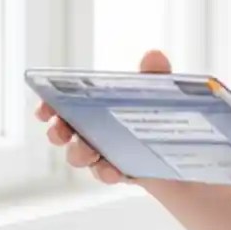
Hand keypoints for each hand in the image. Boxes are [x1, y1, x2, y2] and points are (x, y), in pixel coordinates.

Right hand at [34, 49, 172, 184]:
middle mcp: (91, 129)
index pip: (62, 104)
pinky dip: (107, 172)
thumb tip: (153, 56)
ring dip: (79, 153)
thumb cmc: (164, 111)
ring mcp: (102, 152)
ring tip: (90, 152)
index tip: (44, 109)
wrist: (186, 146)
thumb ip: (156, 74)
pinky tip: (114, 171)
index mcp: (94, 104)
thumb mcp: (162, 89)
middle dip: (58, 131)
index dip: (48, 106)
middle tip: (61, 132)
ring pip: (79, 155)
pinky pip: (106, 174)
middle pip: (63, 132)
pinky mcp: (119, 171)